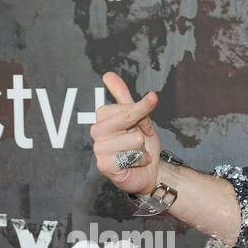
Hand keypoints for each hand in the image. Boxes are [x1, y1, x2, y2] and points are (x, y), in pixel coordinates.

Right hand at [91, 71, 161, 195]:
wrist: (151, 172)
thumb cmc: (143, 146)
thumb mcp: (138, 118)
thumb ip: (125, 98)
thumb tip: (108, 74)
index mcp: (102, 117)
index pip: (126, 107)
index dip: (141, 117)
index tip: (141, 128)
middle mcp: (96, 131)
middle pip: (128, 119)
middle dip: (142, 131)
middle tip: (140, 142)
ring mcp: (98, 149)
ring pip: (135, 139)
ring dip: (142, 149)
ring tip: (135, 155)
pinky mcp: (104, 165)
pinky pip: (132, 156)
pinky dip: (140, 161)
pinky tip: (132, 165)